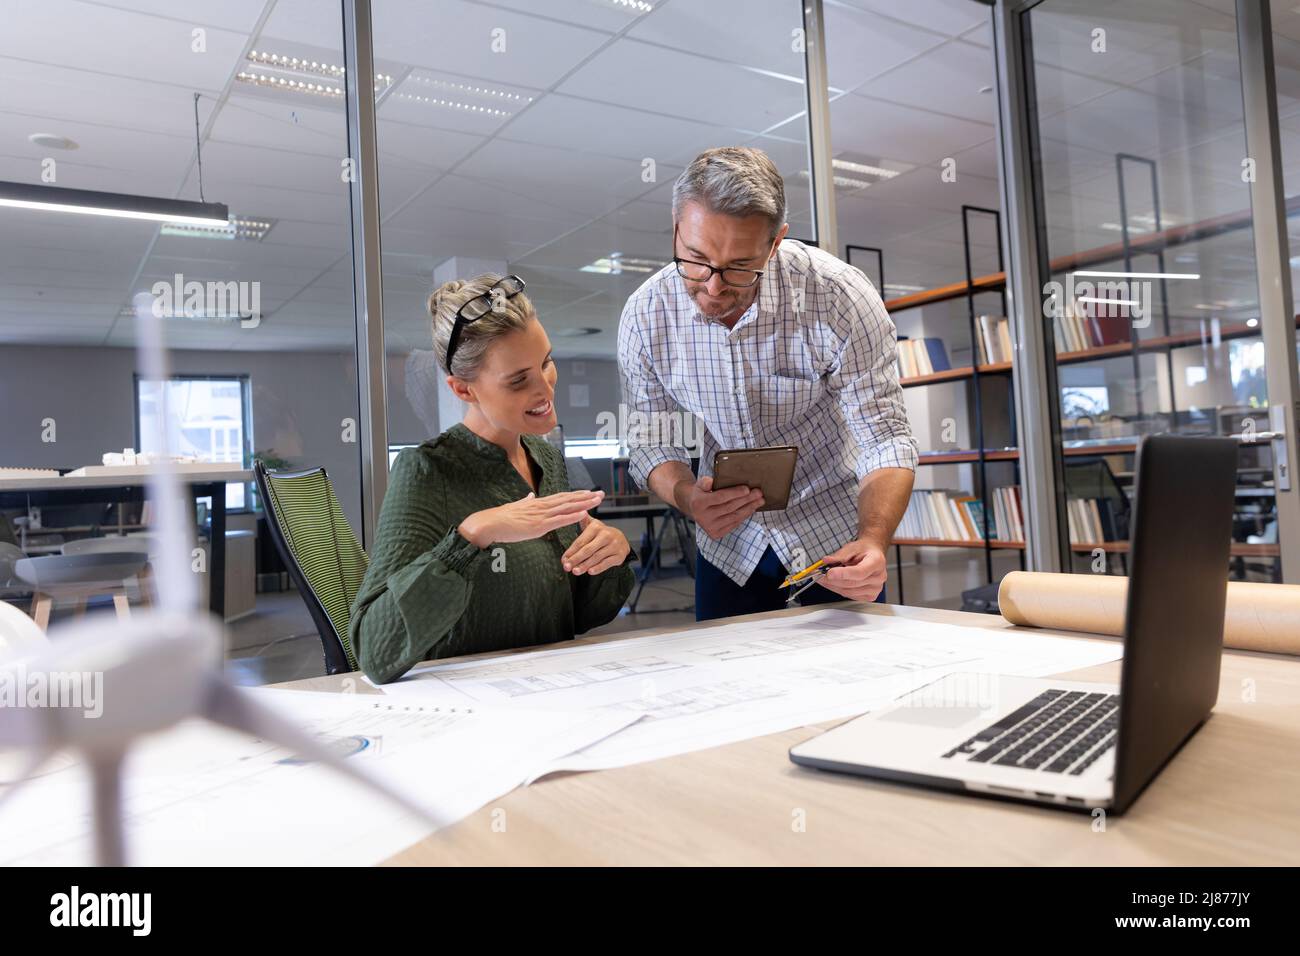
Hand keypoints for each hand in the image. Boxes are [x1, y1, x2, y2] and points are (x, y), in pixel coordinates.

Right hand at [459, 489, 603, 547]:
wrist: (489, 523)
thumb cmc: (501, 518)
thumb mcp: (516, 507)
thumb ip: (525, 501)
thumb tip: (530, 495)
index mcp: (538, 503)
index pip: (561, 497)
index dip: (576, 495)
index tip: (589, 492)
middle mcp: (542, 506)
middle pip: (568, 499)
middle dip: (585, 497)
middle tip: (601, 494)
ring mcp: (541, 515)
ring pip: (567, 507)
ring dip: (584, 504)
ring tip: (597, 500)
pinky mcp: (539, 525)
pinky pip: (559, 520)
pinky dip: (572, 517)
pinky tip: (583, 514)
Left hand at [561, 517, 630, 574]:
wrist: (622, 540)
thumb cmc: (602, 534)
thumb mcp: (593, 525)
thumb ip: (582, 520)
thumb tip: (572, 510)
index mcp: (596, 527)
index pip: (581, 541)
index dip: (571, 551)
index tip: (563, 559)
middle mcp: (606, 535)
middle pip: (588, 549)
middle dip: (576, 559)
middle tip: (566, 567)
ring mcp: (614, 545)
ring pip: (596, 557)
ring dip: (584, 566)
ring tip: (575, 571)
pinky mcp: (619, 555)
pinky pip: (607, 563)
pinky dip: (598, 568)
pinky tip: (590, 572)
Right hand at [677, 476, 763, 539]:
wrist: (693, 508)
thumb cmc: (701, 493)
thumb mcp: (700, 484)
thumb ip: (705, 482)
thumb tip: (710, 481)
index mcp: (698, 503)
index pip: (720, 498)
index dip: (735, 493)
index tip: (747, 489)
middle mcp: (703, 517)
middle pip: (730, 507)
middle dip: (746, 499)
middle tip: (758, 493)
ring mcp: (710, 527)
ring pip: (734, 517)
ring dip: (749, 508)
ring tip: (760, 501)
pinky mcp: (716, 534)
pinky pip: (734, 524)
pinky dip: (744, 516)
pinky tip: (752, 508)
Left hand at [819, 538, 887, 602]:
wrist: (872, 555)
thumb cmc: (863, 551)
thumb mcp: (851, 548)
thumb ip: (839, 556)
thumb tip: (826, 561)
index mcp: (877, 562)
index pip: (859, 572)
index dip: (843, 574)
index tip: (829, 573)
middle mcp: (879, 577)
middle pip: (852, 583)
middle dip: (832, 580)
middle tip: (819, 575)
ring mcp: (875, 589)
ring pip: (848, 591)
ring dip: (832, 586)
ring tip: (822, 578)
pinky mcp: (869, 596)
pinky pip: (850, 596)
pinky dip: (838, 590)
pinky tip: (831, 583)